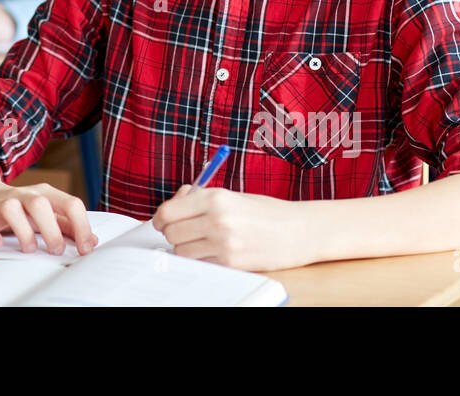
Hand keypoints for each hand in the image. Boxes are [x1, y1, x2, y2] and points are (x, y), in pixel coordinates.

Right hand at [0, 181, 95, 255]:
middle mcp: (24, 195)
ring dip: (22, 231)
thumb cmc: (20, 208)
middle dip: (51, 230)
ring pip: (11, 208)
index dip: (81, 227)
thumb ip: (67, 225)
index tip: (85, 249)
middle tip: (56, 250)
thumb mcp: (46, 213)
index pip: (70, 204)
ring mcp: (1, 201)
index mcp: (46, 194)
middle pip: (41, 204)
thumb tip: (92, 241)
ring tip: (29, 249)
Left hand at [152, 185, 311, 270]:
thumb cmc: (264, 211)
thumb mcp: (231, 195)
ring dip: (186, 248)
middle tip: (185, 231)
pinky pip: (200, 264)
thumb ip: (200, 198)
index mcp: (215, 197)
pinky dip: (202, 259)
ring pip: (181, 252)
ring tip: (202, 241)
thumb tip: (173, 202)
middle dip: (173, 233)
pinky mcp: (231, 263)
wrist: (299, 231)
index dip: (160, 218)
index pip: (168, 212)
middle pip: (171, 233)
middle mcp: (216, 220)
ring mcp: (223, 244)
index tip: (162, 221)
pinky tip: (216, 251)